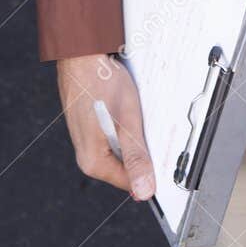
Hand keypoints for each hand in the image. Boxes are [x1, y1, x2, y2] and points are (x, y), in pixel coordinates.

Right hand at [56, 53, 155, 199]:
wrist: (81, 56)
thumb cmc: (99, 83)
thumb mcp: (127, 121)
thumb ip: (136, 157)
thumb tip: (145, 190)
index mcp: (92, 162)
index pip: (131, 183)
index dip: (151, 172)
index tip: (164, 159)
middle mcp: (86, 156)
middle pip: (126, 166)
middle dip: (142, 151)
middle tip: (149, 128)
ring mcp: (87, 142)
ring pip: (121, 150)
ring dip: (133, 137)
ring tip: (136, 116)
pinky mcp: (90, 128)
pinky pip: (114, 137)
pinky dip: (124, 126)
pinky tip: (127, 111)